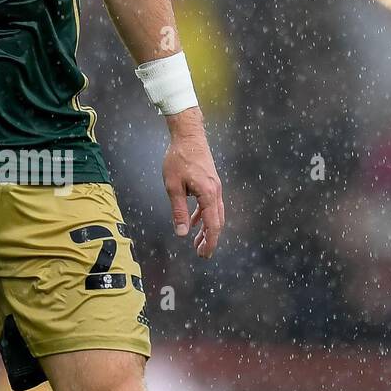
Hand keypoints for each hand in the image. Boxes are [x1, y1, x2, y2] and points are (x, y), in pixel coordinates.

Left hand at [162, 108, 224, 257]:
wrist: (188, 136)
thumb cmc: (179, 159)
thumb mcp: (173, 187)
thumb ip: (178, 211)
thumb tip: (181, 233)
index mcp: (208, 194)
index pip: (212, 224)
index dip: (210, 242)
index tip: (205, 254)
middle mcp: (216, 192)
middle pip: (217, 222)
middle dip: (210, 239)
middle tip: (202, 254)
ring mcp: (215, 187)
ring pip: (214, 214)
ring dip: (207, 229)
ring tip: (197, 243)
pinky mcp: (210, 183)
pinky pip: (209, 205)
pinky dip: (202, 216)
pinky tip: (192, 223)